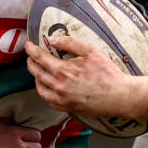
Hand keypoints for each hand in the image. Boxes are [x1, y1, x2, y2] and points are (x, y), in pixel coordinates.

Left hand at [26, 37, 140, 117]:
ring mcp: (62, 99)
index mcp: (63, 71)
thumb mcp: (90, 51)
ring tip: (37, 71)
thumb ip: (69, 43)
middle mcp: (58, 87)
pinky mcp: (67, 108)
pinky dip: (44, 92)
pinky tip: (47, 87)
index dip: (31, 50)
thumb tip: (53, 39)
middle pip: (36, 73)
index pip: (39, 58)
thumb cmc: (107, 74)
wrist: (119, 96)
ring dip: (35, 78)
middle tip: (31, 56)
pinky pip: (48, 100)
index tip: (28, 45)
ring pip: (40, 88)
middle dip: (31, 62)